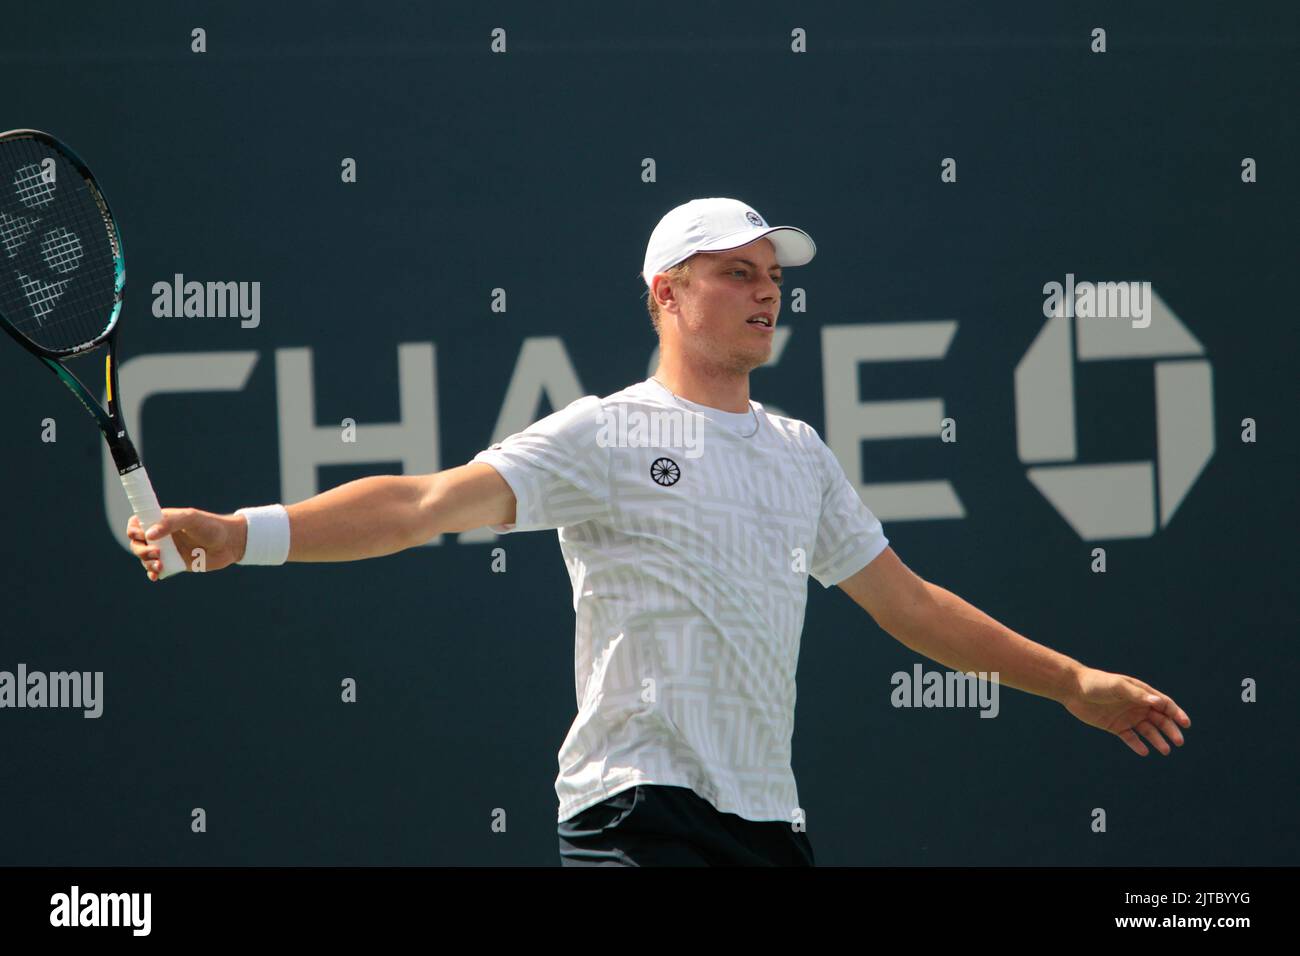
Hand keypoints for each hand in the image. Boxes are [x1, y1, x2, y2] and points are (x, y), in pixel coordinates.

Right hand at [126, 509, 246, 580]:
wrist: (230, 544)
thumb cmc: (211, 526)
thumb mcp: (191, 519)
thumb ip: (170, 523)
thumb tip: (149, 534)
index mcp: (162, 521)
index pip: (137, 524)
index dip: (133, 530)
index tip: (140, 535)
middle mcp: (162, 535)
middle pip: (138, 543)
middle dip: (141, 550)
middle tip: (156, 553)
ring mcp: (167, 550)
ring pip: (146, 558)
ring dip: (147, 563)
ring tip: (160, 566)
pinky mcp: (174, 564)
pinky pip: (157, 570)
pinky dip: (153, 573)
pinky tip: (156, 576)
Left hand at [1062, 667, 1190, 755]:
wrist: (1073, 689)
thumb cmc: (1097, 683)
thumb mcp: (1118, 687)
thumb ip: (1137, 695)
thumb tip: (1158, 702)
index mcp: (1140, 693)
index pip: (1164, 704)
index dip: (1176, 713)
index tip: (1185, 724)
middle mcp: (1136, 705)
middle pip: (1159, 719)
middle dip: (1170, 730)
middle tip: (1179, 741)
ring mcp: (1127, 716)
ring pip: (1147, 731)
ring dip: (1157, 740)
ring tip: (1165, 750)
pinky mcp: (1115, 726)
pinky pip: (1130, 738)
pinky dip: (1137, 745)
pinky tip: (1145, 751)